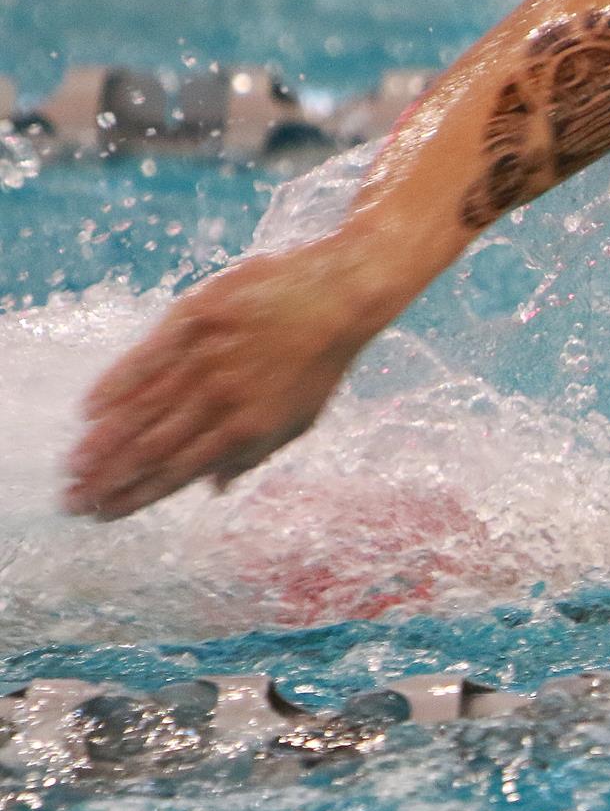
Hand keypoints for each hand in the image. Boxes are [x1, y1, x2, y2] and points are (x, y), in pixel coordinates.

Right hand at [64, 242, 378, 519]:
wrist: (336, 296)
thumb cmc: (318, 362)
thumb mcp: (299, 419)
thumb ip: (253, 455)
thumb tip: (213, 490)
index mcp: (246, 430)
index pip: (179, 473)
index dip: (137, 497)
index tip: (104, 513)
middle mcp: (220, 400)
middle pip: (151, 449)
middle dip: (108, 479)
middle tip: (71, 499)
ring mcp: (204, 359)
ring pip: (141, 409)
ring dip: (102, 443)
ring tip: (72, 467)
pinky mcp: (193, 320)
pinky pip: (144, 358)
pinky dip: (114, 386)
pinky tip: (88, 410)